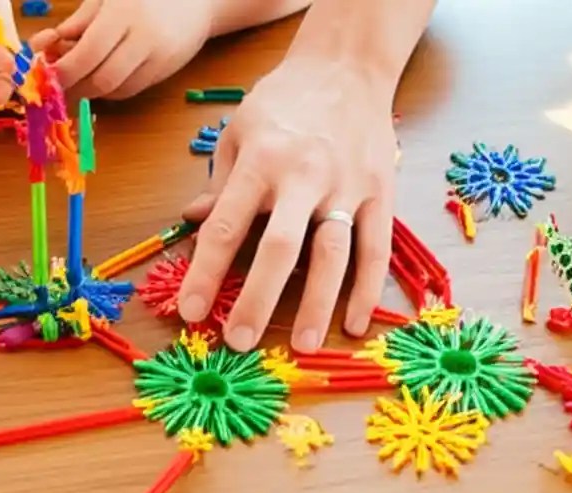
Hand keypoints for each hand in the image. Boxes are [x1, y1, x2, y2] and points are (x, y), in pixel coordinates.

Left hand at [28, 0, 213, 98]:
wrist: (197, 1)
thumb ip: (78, 21)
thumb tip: (46, 47)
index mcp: (124, 13)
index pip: (89, 53)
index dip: (65, 70)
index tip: (47, 73)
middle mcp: (144, 38)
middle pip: (102, 79)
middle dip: (74, 87)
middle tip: (56, 84)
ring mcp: (158, 58)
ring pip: (115, 90)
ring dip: (90, 90)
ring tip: (77, 77)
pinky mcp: (165, 72)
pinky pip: (130, 90)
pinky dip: (109, 90)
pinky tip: (100, 76)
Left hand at [178, 56, 397, 352]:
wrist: (346, 67)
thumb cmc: (283, 103)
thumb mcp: (238, 133)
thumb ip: (219, 184)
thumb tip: (193, 223)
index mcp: (260, 161)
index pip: (226, 226)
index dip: (206, 272)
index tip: (190, 311)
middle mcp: (304, 176)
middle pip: (280, 248)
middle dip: (259, 299)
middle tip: (240, 341)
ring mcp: (348, 186)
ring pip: (333, 254)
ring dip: (319, 304)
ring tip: (305, 346)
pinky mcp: (381, 193)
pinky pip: (376, 248)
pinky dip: (367, 288)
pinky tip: (354, 322)